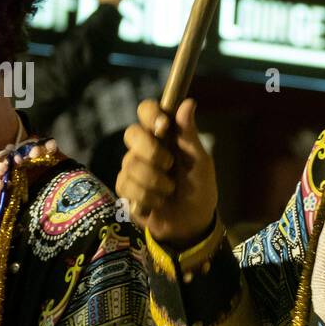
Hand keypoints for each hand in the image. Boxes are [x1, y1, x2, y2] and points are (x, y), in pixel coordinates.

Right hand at [117, 97, 217, 242]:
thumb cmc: (199, 188)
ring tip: (169, 190)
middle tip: (169, 165)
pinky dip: (148, 197)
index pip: (146, 110)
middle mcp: (143, 147)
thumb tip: (189, 102)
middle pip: (132, 134)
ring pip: (131, 164)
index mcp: (163, 134)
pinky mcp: (124, 188)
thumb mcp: (199, 161)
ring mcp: (131, 167)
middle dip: (152, 152)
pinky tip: (158, 203)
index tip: (163, 126)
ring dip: (156, 181)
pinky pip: (127, 186)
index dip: (150, 114)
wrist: (192, 223)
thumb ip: (189, 134)